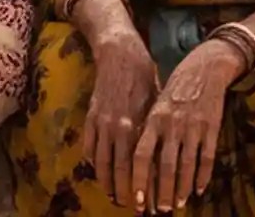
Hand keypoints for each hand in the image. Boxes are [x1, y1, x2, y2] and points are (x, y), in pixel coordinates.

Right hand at [83, 33, 159, 207]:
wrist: (120, 53)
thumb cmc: (145, 76)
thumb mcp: (157, 101)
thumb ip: (156, 128)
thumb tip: (164, 154)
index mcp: (139, 124)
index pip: (140, 165)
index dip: (144, 186)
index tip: (149, 202)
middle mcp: (119, 127)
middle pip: (119, 170)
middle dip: (125, 192)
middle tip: (132, 207)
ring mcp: (102, 123)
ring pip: (102, 163)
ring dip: (107, 184)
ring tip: (114, 197)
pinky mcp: (90, 118)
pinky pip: (89, 148)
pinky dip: (94, 163)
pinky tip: (101, 172)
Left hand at [131, 38, 245, 213]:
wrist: (205, 68)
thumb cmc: (175, 90)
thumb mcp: (156, 106)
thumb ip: (148, 132)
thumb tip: (137, 165)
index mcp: (154, 119)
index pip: (141, 155)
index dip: (138, 180)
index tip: (136, 199)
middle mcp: (172, 124)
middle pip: (165, 166)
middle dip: (162, 191)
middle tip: (160, 210)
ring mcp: (193, 126)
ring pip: (186, 165)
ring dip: (181, 188)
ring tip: (178, 204)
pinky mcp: (212, 127)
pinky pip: (207, 157)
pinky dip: (202, 175)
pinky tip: (198, 189)